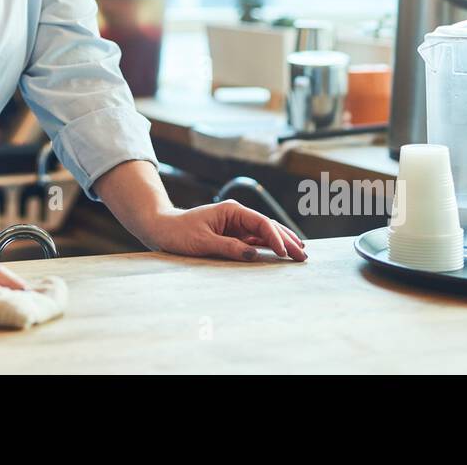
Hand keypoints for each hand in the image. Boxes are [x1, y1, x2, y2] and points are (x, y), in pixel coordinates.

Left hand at [141, 199, 307, 262]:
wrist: (163, 229)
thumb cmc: (179, 232)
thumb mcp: (202, 242)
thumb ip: (228, 247)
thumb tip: (254, 254)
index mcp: (231, 210)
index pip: (261, 223)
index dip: (275, 238)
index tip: (285, 253)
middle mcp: (236, 215)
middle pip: (267, 226)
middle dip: (286, 240)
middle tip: (304, 255)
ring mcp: (236, 225)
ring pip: (264, 233)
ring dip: (281, 243)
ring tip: (299, 253)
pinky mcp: (232, 234)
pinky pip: (255, 240)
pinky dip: (269, 246)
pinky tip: (281, 251)